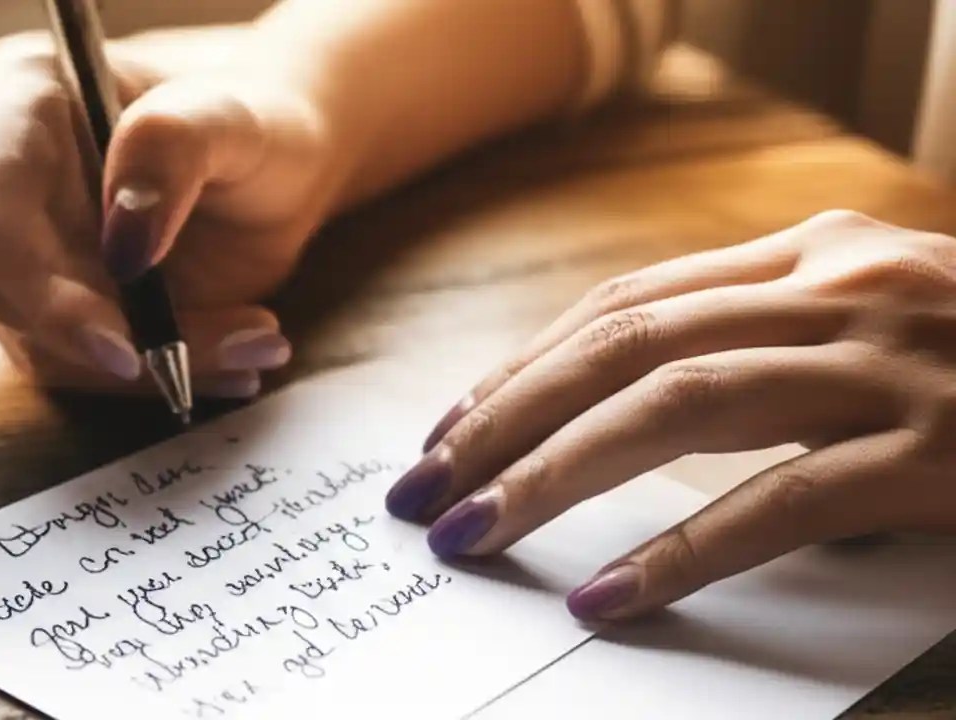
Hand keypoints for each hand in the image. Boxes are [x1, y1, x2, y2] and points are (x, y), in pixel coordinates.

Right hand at [0, 28, 340, 396]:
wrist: (273, 169)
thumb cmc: (251, 124)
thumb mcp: (232, 119)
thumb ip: (172, 148)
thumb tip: (124, 240)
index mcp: (18, 89)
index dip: (45, 290)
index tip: (124, 349)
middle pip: (11, 289)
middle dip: (117, 343)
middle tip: (232, 355)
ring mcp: (9, 241)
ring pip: (42, 342)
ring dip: (150, 368)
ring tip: (254, 349)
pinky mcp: (40, 299)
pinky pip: (74, 362)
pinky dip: (152, 377)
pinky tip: (230, 366)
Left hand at [387, 210, 955, 620]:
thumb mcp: (869, 322)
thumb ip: (757, 342)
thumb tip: (615, 406)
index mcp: (814, 254)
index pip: (624, 303)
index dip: (524, 366)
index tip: (453, 426)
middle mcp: (841, 288)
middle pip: (624, 346)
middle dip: (505, 419)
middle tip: (425, 486)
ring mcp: (892, 367)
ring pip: (674, 410)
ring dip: (553, 476)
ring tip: (476, 533)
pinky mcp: (938, 455)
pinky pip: (777, 505)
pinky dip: (678, 554)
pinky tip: (608, 597)